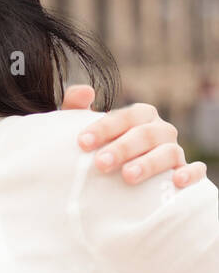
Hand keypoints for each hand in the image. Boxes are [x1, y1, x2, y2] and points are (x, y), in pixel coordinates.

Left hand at [61, 85, 206, 187]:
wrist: (115, 175)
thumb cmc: (99, 147)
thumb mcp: (84, 129)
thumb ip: (76, 107)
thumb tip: (85, 91)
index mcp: (140, 116)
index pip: (125, 116)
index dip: (104, 128)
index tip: (82, 142)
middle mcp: (160, 130)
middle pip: (145, 134)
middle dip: (122, 148)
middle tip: (100, 164)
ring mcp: (175, 150)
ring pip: (169, 152)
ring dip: (149, 163)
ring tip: (127, 176)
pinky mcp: (186, 171)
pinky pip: (195, 170)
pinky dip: (189, 173)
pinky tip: (176, 181)